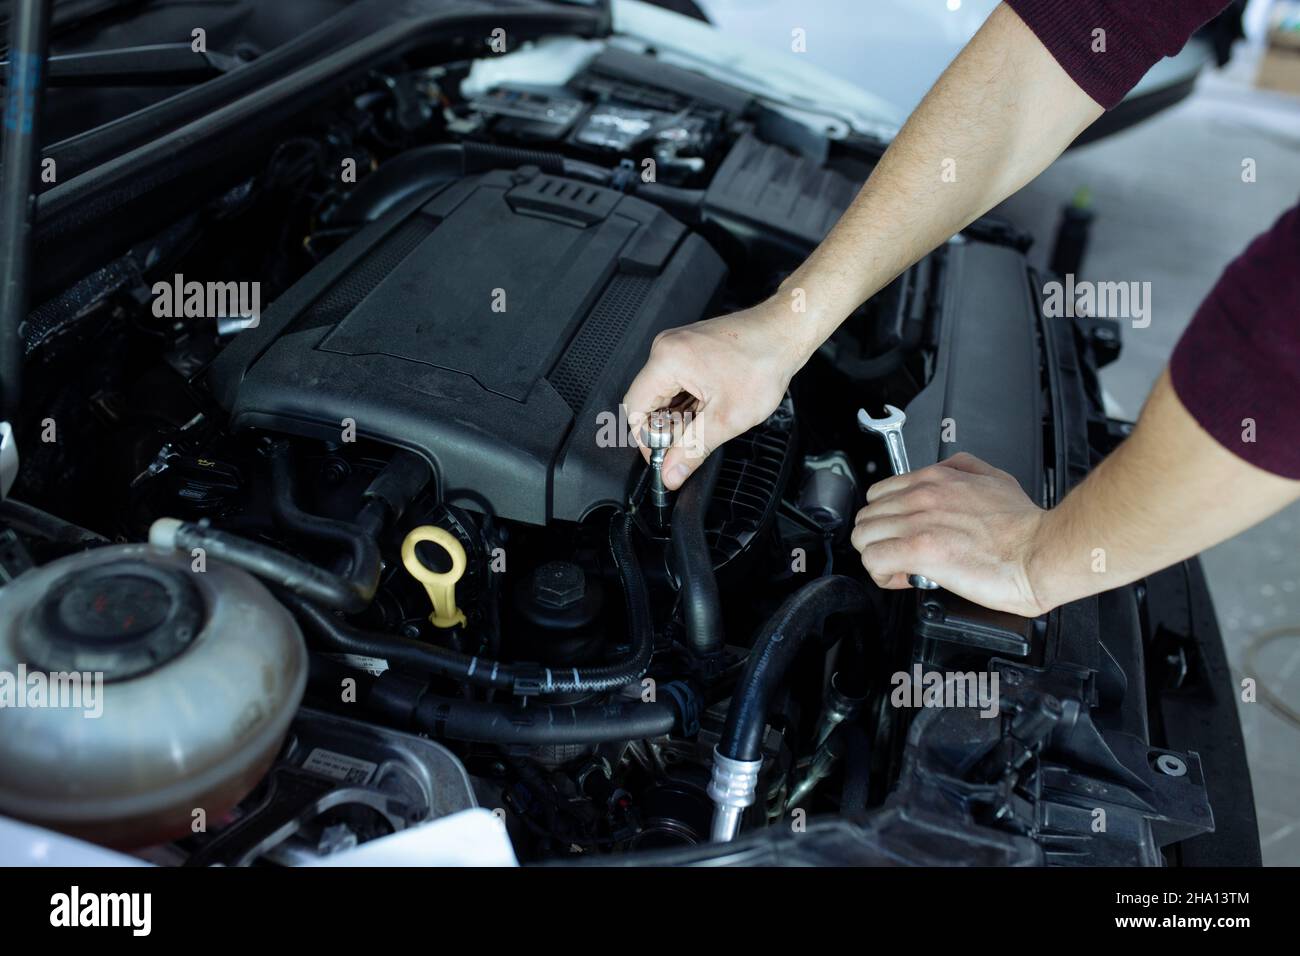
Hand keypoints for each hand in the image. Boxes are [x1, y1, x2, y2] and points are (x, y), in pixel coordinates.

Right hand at [623, 298, 807, 489]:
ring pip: (664, 394)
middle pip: (648, 402)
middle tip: (691, 442)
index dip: (647, 440)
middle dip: (668, 428)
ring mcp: (678, 346)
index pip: (635, 409)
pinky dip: (690, 401)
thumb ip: (693, 448)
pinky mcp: (691, 349)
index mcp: (667, 360)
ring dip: (681, 415)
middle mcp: (667, 348)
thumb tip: (671, 473)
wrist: (785, 333)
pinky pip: (677, 382)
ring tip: (710, 420)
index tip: (664, 458)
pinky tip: (712, 407)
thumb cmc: (763, 362)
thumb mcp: (727, 418)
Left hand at [850, 452, 1048, 616]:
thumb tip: (945, 471)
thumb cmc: (1024, 525)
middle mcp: (921, 496)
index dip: (887, 519)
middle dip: (879, 539)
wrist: (1041, 551)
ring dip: (878, 556)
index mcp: (935, 479)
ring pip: (863, 538)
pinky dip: (882, 575)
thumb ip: (962, 468)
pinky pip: (873, 561)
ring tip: (902, 568)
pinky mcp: (920, 551)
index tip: (902, 535)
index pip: (879, 494)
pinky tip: (903, 579)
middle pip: (867, 516)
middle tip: (901, 554)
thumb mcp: (994, 477)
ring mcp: (918, 523)